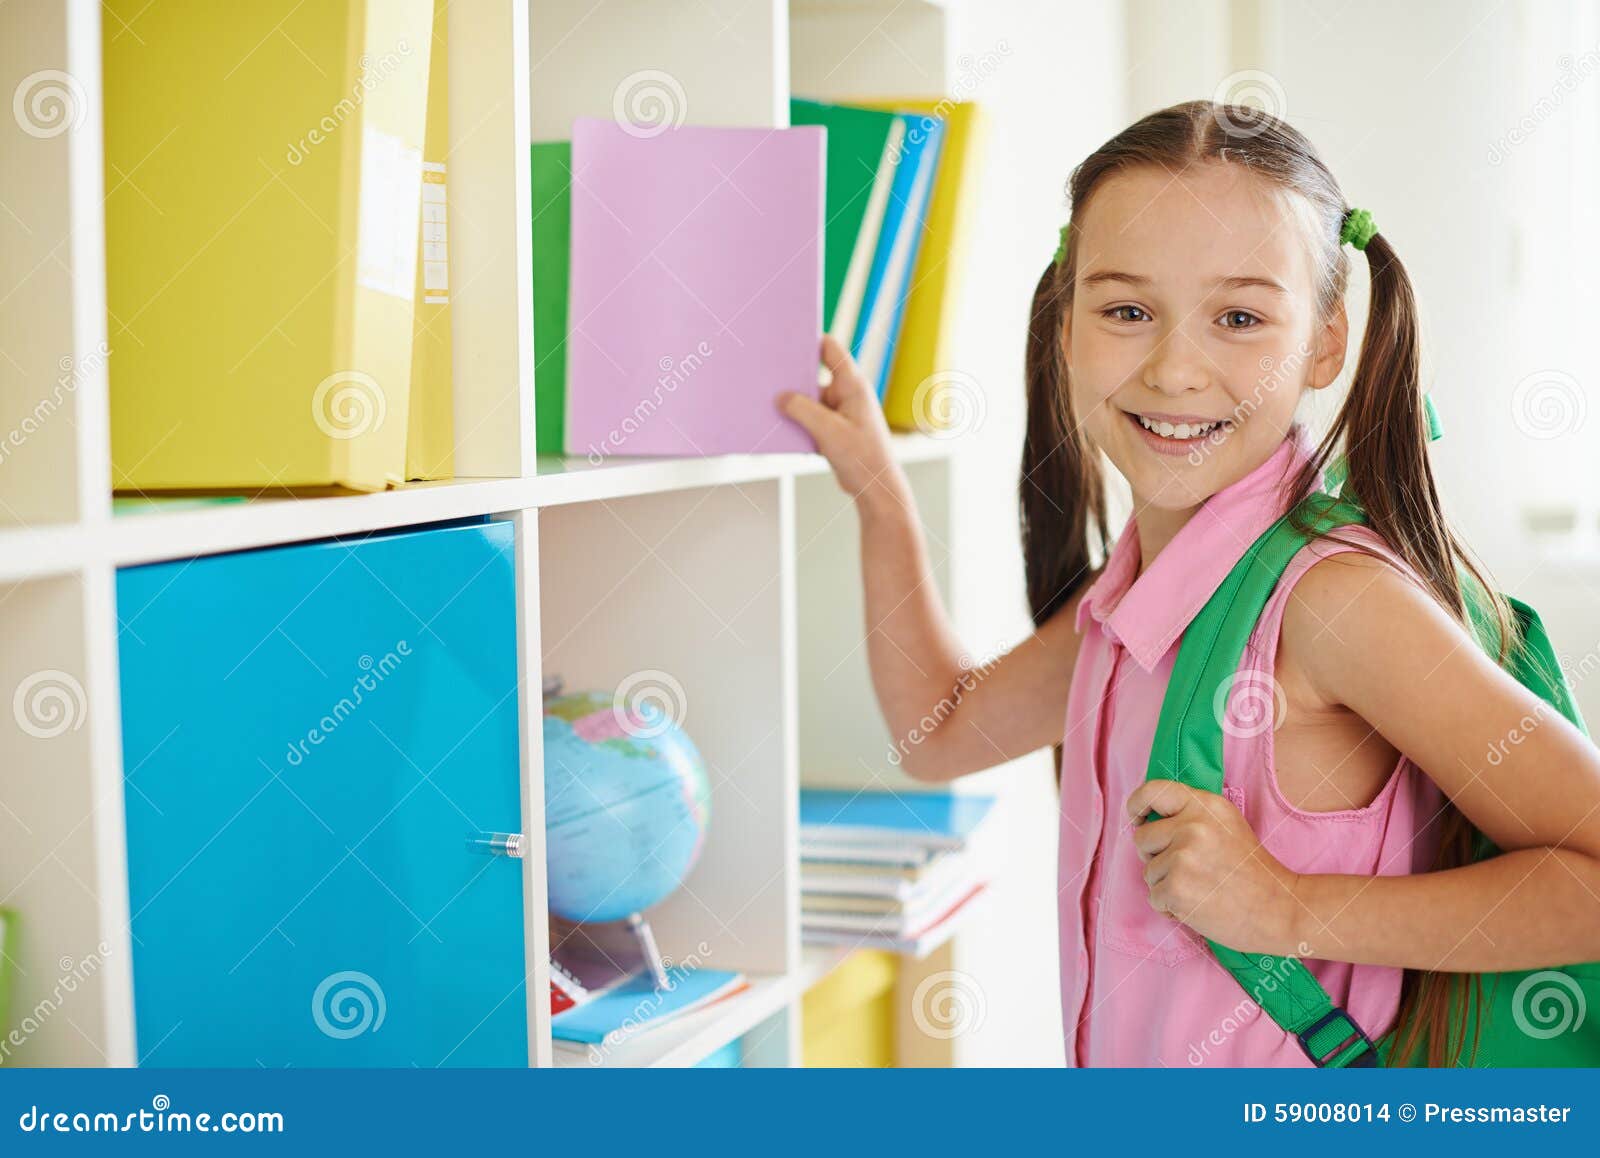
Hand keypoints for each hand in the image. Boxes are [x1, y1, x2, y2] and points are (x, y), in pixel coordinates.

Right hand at [777, 335, 906, 509]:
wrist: (874, 487)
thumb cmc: (862, 457)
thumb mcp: (827, 431)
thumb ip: (802, 410)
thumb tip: (780, 397)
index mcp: (852, 385)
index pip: (831, 349)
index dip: (810, 340)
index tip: (787, 338)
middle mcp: (847, 394)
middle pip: (815, 375)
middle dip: (794, 378)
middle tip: (770, 377)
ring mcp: (841, 411)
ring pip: (811, 400)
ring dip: (794, 404)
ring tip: (770, 404)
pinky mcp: (835, 428)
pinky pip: (811, 418)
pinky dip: (799, 421)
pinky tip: (781, 426)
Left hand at [1125, 779, 1305, 956]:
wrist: (1280, 909)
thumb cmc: (1252, 871)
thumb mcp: (1227, 825)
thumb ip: (1192, 815)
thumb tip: (1149, 818)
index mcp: (1205, 805)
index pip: (1153, 791)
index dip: (1137, 805)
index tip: (1137, 819)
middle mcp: (1191, 826)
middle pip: (1142, 838)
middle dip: (1155, 856)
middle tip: (1188, 869)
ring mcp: (1182, 857)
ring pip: (1148, 871)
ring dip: (1166, 885)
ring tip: (1201, 889)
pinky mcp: (1176, 888)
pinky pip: (1154, 897)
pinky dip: (1170, 907)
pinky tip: (1198, 906)